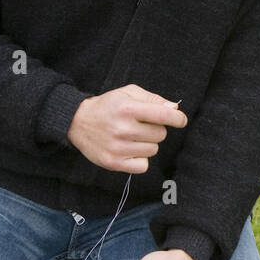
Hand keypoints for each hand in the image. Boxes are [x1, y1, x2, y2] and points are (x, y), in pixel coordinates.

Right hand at [67, 83, 187, 172]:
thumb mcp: (128, 94)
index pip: (163, 116)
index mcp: (127, 109)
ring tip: (131, 136)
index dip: (177, 119)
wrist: (78, 122)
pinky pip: (143, 165)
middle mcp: (122, 129)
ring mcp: (118, 148)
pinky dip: (140, 159)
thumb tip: (174, 109)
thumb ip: (153, 99)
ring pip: (153, 150)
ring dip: (147, 144)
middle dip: (155, 129)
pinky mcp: (114, 163)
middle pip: (160, 134)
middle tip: (140, 125)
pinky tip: (129, 149)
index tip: (181, 120)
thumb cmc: (109, 106)